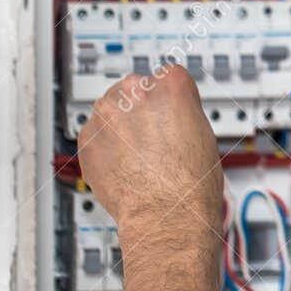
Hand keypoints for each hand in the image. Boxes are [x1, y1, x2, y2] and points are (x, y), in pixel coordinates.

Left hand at [77, 63, 222, 242]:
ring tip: (138, 155)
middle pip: (135, 89)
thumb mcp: (203, 131)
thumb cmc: (191, 181)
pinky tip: (123, 165)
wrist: (166, 213)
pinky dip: (105, 147)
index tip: (170, 114)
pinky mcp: (87, 137)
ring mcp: (107, 113)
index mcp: (171, 84)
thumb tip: (168, 113)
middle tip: (154, 139)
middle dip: (142, 110)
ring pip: (112, 111)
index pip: (167, 77)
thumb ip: (180, 111)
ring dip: (121, 127)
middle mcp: (136, 91)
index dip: (171, 100)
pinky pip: (95, 134)